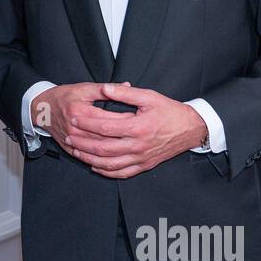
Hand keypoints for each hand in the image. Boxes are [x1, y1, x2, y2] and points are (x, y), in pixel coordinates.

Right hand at [31, 82, 140, 159]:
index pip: (108, 119)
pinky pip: (88, 158)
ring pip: (98, 150)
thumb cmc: (63, 96)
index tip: (140, 120)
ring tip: (131, 147)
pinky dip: (101, 159)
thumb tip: (126, 85)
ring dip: (115, 150)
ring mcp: (72, 140)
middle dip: (124, 137)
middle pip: (105, 136)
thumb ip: (105, 89)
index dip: (126, 120)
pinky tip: (114, 158)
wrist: (42, 110)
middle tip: (141, 136)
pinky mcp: (69, 149)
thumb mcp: (83, 88)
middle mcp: (76, 128)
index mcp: (80, 112)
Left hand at [62, 83, 208, 179]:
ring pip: (109, 164)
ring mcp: (140, 158)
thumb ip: (125, 92)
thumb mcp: (149, 96)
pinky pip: (121, 173)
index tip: (75, 118)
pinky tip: (94, 166)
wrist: (191, 129)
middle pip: (103, 148)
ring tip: (76, 152)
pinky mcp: (144, 165)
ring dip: (90, 159)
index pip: (105, 127)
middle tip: (69, 137)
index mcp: (138, 127)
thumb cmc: (170, 111)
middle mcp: (138, 146)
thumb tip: (105, 88)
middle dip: (82, 143)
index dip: (87, 123)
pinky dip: (105, 171)